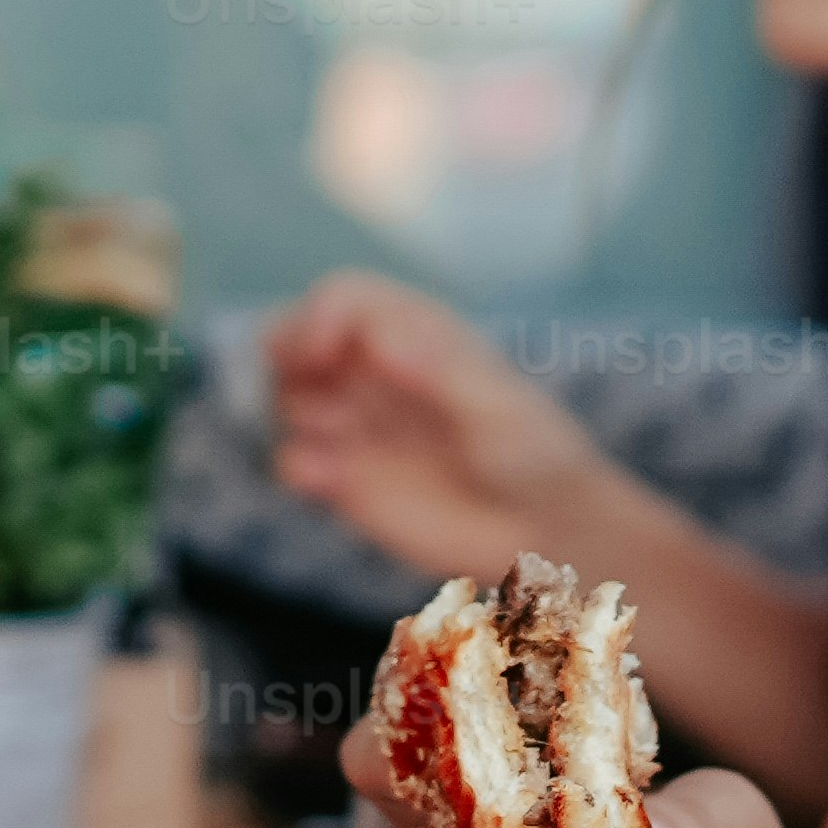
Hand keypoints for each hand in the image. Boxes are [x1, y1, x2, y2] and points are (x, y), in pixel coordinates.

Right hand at [258, 272, 624, 580]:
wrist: (541, 528)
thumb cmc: (532, 451)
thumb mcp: (495, 407)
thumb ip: (439, 371)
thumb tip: (379, 343)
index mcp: (411, 331)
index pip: (342, 299)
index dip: (317, 317)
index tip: (319, 353)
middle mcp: (373, 370)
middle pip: (294, 337)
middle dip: (286, 355)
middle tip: (304, 386)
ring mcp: (355, 422)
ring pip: (286, 397)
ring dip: (297, 413)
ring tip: (351, 446)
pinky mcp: (344, 477)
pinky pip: (294, 461)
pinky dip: (299, 466)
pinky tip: (331, 483)